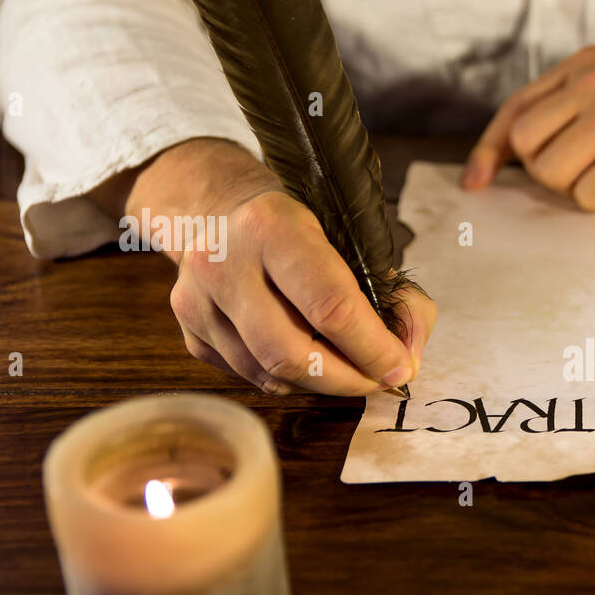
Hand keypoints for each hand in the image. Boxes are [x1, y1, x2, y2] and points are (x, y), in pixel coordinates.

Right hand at [96, 138, 435, 395]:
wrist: (220, 211)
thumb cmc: (300, 231)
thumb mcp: (356, 241)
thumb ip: (400, 299)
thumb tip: (406, 361)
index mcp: (271, 227)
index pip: (330, 308)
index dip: (372, 349)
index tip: (399, 367)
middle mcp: (222, 262)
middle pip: (293, 353)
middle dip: (347, 379)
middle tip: (376, 381)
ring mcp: (196, 299)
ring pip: (269, 373)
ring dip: (320, 383)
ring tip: (348, 371)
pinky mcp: (189, 327)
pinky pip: (249, 375)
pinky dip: (288, 378)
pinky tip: (306, 360)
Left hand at [461, 49, 594, 208]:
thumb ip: (574, 113)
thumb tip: (507, 161)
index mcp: (590, 64)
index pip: (517, 110)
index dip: (491, 152)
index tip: (477, 184)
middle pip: (528, 148)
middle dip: (553, 175)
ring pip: (554, 176)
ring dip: (586, 191)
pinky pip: (592, 199)